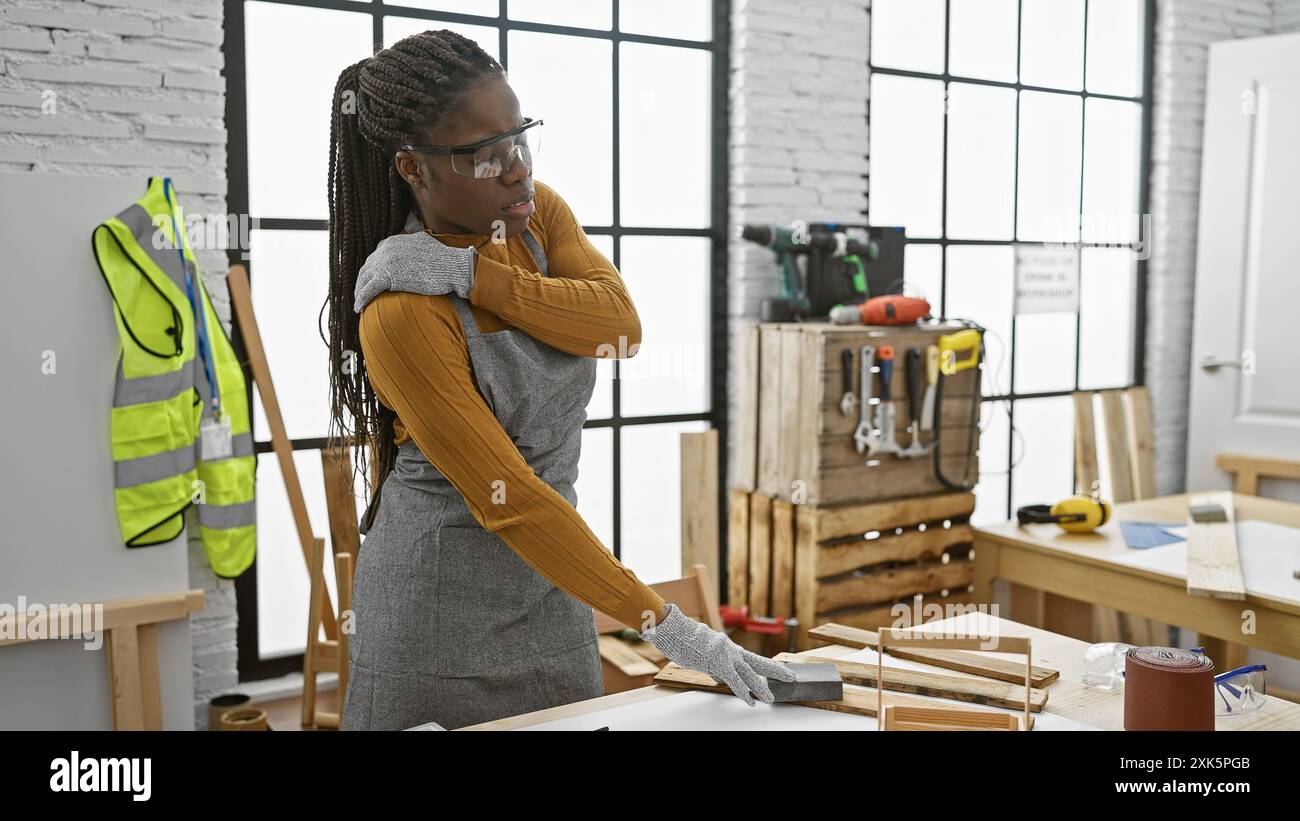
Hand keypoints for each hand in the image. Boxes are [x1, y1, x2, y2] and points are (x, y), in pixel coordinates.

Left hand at [353, 230, 475, 312]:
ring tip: (358, 302)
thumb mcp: (423, 242)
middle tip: (360, 292)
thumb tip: (413, 239)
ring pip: (364, 279)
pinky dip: (361, 299)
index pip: (374, 256)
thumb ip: (412, 241)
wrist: (451, 267)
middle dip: (362, 280)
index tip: (370, 278)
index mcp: (392, 242)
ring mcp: (385, 263)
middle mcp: (385, 250)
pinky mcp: (388, 277)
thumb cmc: (442, 258)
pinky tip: (358, 308)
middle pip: (367, 267)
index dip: (371, 269)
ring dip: (359, 291)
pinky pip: (369, 290)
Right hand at [640, 603, 795, 705]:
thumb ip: (716, 664)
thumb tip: (722, 677)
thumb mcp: (704, 652)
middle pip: (758, 661)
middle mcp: (731, 648)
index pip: (752, 658)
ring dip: (760, 688)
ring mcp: (726, 654)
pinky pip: (734, 680)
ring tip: (770, 699)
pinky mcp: (718, 662)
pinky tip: (749, 701)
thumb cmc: (684, 640)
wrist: (674, 630)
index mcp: (729, 646)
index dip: (767, 665)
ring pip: (749, 673)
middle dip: (776, 671)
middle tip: (791, 677)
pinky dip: (743, 692)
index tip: (780, 671)